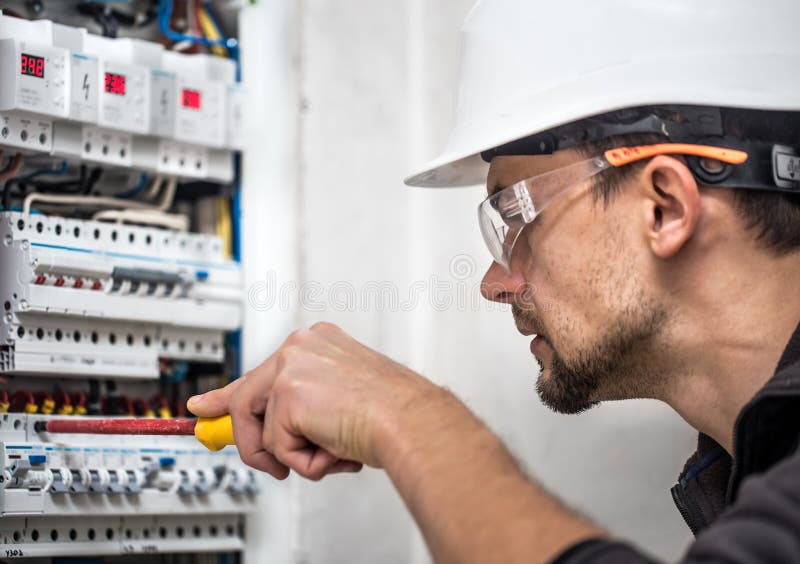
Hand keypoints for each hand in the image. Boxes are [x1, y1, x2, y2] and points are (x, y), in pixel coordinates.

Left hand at [187, 322, 441, 480]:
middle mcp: (300, 346)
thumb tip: (267, 433)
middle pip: (246, 396)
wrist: (412, 421)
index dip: (230, 394)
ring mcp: (292, 366)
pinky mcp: (288, 394)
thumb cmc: (392, 415)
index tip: (206, 406)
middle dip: (246, 439)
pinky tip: (334, 452)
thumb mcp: (340, 403)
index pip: (263, 370)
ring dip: (290, 456)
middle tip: (266, 464)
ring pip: (258, 427)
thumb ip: (301, 409)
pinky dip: (304, 462)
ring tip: (329, 455)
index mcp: (317, 343)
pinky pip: (275, 446)